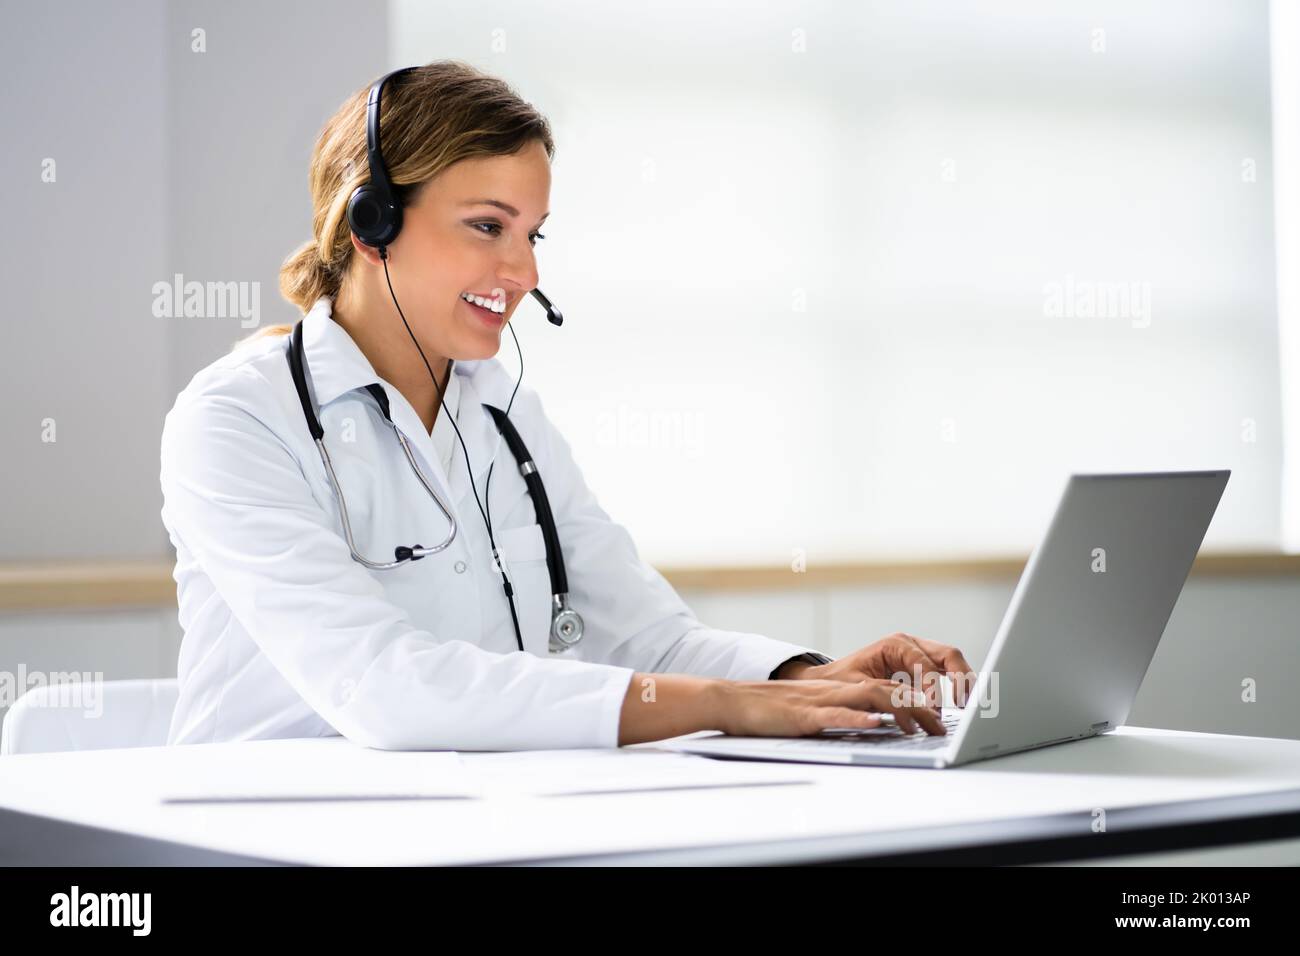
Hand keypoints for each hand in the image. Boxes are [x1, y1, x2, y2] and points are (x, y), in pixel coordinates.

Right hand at [717, 677, 947, 737]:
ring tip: (920, 726)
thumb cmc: (771, 710)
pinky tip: (874, 723)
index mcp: (840, 690)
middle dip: (919, 708)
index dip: (916, 701)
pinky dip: (856, 718)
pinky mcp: (803, 715)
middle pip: (888, 690)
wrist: (733, 700)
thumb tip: (872, 725)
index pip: (888, 689)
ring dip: (899, 710)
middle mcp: (835, 690)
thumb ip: (841, 714)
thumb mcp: (814, 711)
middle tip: (941, 727)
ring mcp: (820, 701)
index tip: (938, 720)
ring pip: (869, 696)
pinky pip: (834, 714)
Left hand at [790, 632, 975, 710]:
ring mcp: (919, 655)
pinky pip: (946, 675)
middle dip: (961, 678)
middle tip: (964, 705)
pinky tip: (958, 708)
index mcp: (895, 644)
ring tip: (969, 707)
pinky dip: (955, 689)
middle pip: (949, 654)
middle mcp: (911, 645)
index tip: (935, 710)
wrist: (830, 682)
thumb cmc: (841, 682)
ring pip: (953, 663)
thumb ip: (889, 693)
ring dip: (963, 683)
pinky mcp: (923, 670)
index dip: (934, 688)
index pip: (925, 664)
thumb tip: (917, 706)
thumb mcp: (862, 686)